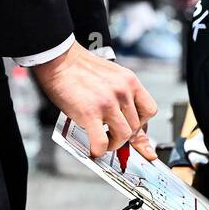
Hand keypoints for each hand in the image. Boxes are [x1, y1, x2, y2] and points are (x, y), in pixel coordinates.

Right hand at [32, 41, 157, 159]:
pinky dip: (98, 150)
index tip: (135, 132)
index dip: (142, 124)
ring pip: (124, 136)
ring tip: (103, 141)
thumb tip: (126, 121)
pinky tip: (93, 148)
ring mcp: (107, 102)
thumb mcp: (109, 77)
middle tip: (113, 136)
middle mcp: (122, 91)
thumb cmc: (79, 68)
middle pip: (136, 126)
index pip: (149, 110)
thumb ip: (120, 97)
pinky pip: (102, 141)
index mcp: (129, 81)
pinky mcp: (90, 113)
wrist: (59, 60)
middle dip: (125, 136)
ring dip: (114, 144)